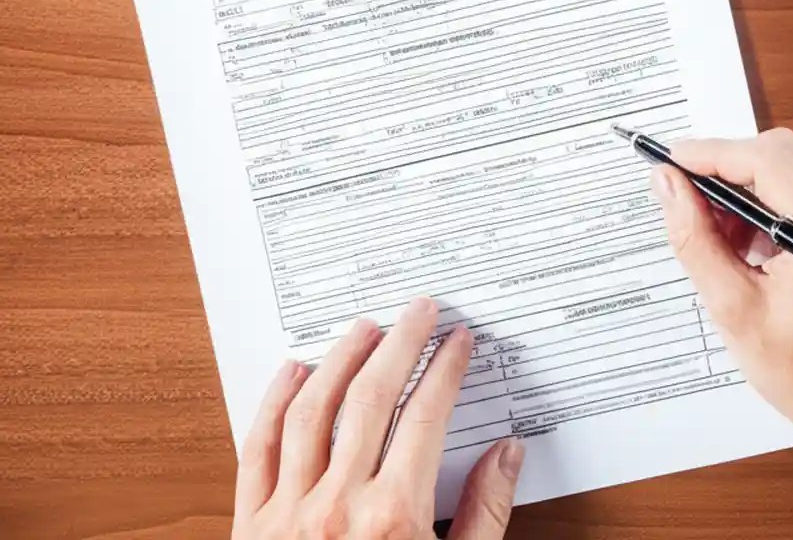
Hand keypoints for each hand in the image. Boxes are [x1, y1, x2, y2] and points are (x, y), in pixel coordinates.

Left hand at [232, 298, 524, 539]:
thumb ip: (484, 516)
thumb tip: (507, 456)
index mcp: (394, 518)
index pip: (426, 416)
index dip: (446, 369)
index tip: (459, 343)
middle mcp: (338, 506)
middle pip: (371, 398)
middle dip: (400, 343)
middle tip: (418, 309)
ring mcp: (287, 513)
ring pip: (311, 411)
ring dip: (339, 359)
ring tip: (363, 328)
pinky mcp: (249, 526)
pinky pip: (257, 448)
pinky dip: (273, 403)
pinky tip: (292, 373)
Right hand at [649, 129, 792, 444]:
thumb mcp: (735, 311)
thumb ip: (696, 241)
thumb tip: (668, 186)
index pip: (766, 162)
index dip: (711, 153)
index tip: (670, 161)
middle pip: (782, 152)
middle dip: (727, 165)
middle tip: (687, 199)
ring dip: (748, 185)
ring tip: (719, 235)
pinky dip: (771, 202)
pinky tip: (749, 245)